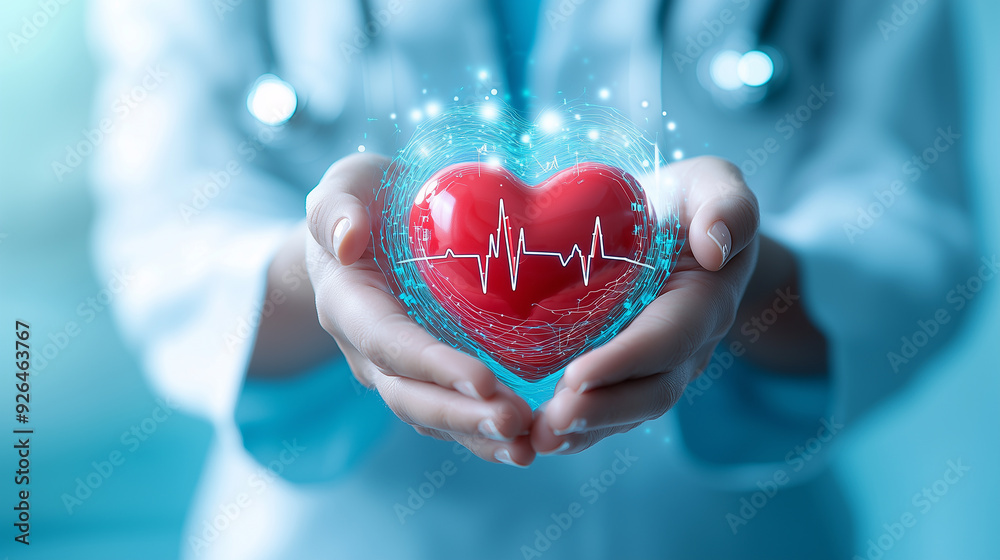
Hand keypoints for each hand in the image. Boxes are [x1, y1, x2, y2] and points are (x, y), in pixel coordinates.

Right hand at [305, 154, 535, 466]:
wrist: (362, 230)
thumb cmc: (361, 201)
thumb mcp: (343, 187)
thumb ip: (336, 210)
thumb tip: (346, 241)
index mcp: (348, 304)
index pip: (389, 343)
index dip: (433, 366)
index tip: (483, 381)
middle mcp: (367, 349)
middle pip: (410, 396)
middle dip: (461, 416)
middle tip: (516, 426)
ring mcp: (395, 369)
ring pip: (430, 416)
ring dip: (476, 436)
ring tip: (527, 447)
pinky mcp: (425, 375)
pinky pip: (449, 412)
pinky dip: (481, 432)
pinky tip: (526, 440)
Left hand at [531, 157, 759, 454]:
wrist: (674, 221)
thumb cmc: (688, 200)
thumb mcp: (713, 184)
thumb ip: (727, 204)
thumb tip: (715, 246)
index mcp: (705, 302)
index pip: (667, 340)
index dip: (625, 362)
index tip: (576, 377)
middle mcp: (686, 346)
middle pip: (650, 392)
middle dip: (602, 412)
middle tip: (550, 425)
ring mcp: (660, 366)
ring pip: (629, 411)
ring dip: (586, 431)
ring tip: (537, 441)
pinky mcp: (630, 372)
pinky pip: (609, 408)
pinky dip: (578, 429)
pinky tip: (536, 437)